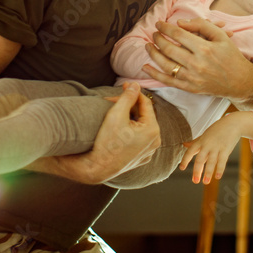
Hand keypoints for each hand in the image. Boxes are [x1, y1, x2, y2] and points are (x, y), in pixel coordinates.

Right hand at [30, 82, 160, 184]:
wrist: (97, 168)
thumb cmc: (106, 141)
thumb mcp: (116, 114)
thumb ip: (127, 97)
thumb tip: (135, 84)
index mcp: (152, 130)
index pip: (145, 104)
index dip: (134, 92)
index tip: (124, 84)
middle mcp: (155, 142)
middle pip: (143, 116)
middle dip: (129, 106)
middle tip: (114, 99)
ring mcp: (149, 152)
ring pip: (141, 127)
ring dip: (130, 118)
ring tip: (115, 112)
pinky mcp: (141, 158)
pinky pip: (139, 139)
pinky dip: (131, 131)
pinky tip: (118, 128)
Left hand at [143, 18, 252, 101]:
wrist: (240, 81)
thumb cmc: (231, 56)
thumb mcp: (221, 36)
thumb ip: (201, 25)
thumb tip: (179, 23)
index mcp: (205, 48)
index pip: (179, 34)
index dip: (166, 28)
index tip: (159, 24)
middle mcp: (197, 64)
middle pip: (169, 49)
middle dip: (158, 39)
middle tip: (154, 33)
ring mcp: (192, 78)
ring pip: (166, 65)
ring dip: (153, 54)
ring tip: (148, 45)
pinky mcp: (190, 88)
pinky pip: (168, 81)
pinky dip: (155, 74)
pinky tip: (146, 67)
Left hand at [179, 115, 242, 184]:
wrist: (233, 123)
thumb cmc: (217, 129)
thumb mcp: (205, 135)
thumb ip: (195, 141)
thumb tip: (184, 144)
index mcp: (201, 141)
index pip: (190, 151)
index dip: (185, 159)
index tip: (181, 168)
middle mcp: (207, 145)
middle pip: (200, 159)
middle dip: (197, 170)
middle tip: (195, 181)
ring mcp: (217, 147)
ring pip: (211, 162)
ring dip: (208, 173)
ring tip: (206, 182)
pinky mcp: (226, 149)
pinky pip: (222, 161)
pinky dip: (220, 169)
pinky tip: (218, 177)